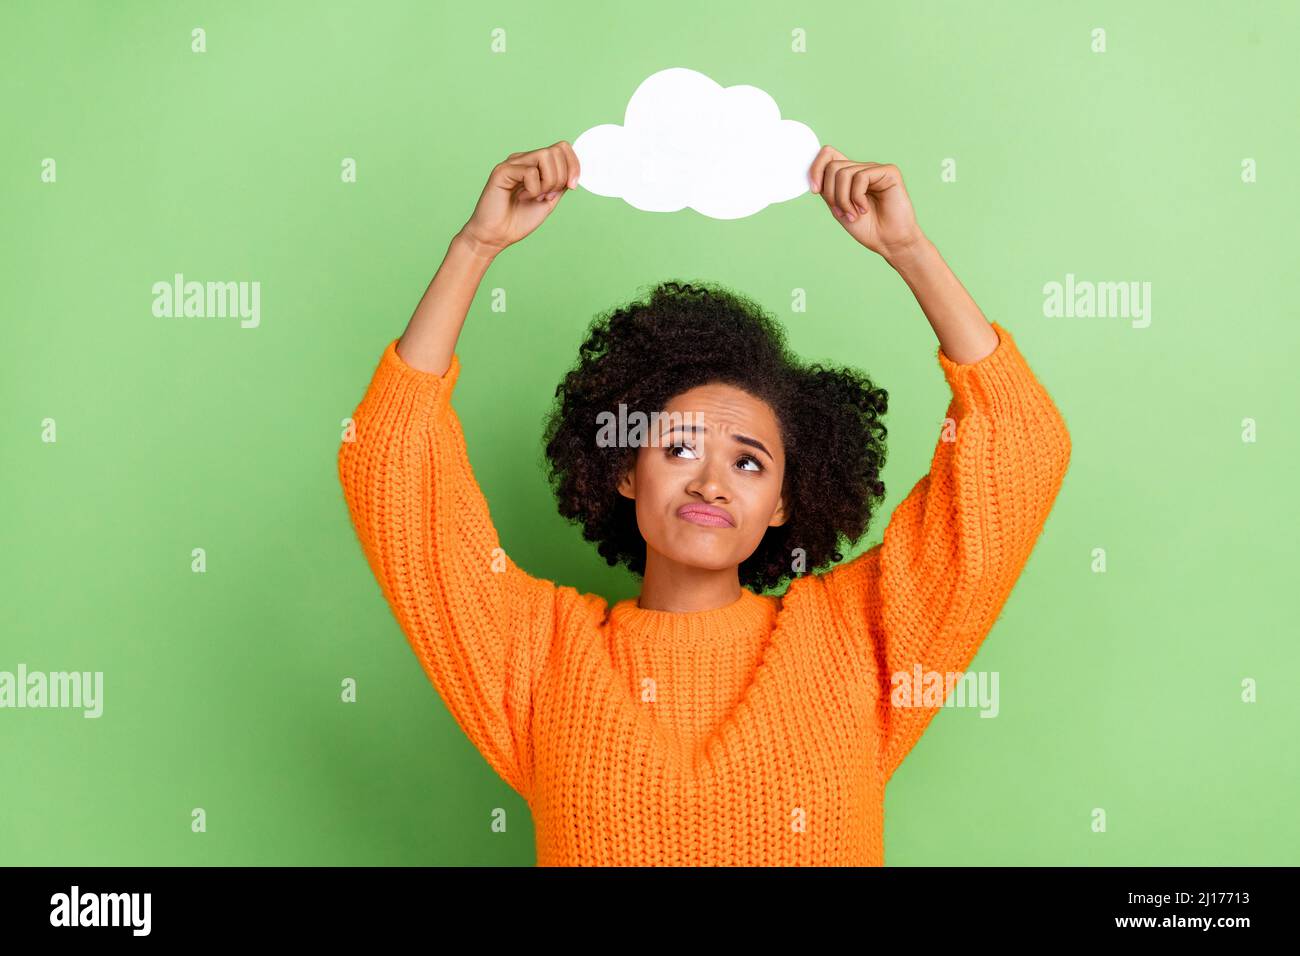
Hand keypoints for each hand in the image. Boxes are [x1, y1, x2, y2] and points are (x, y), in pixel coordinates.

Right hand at [458, 141, 580, 255]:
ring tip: (535, 196)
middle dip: (561, 177)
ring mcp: (512, 163)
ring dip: (549, 181)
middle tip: (547, 195)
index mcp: (535, 164)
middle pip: (557, 150)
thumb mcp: (548, 201)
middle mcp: (524, 159)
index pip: (561, 148)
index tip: (572, 186)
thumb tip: (575, 171)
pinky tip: (522, 197)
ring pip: (546, 156)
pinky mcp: (502, 171)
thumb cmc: (519, 220)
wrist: (497, 236)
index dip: (574, 165)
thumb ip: (560, 185)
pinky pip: (531, 172)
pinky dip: (533, 189)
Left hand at [809, 147, 924, 260]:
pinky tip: (864, 209)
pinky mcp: (889, 172)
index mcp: (849, 175)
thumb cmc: (866, 227)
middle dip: (831, 193)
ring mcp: (875, 169)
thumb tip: (811, 174)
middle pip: (832, 166)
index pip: (828, 154)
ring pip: (844, 173)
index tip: (814, 190)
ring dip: (843, 199)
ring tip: (853, 214)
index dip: (816, 168)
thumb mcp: (838, 208)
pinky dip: (857, 197)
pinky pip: (861, 177)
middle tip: (841, 212)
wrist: (888, 241)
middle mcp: (862, 168)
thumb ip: (827, 190)